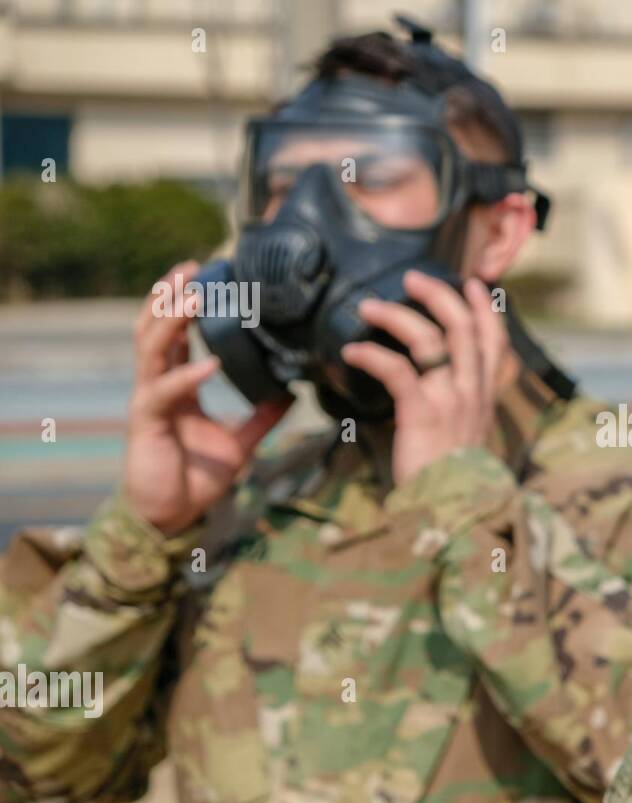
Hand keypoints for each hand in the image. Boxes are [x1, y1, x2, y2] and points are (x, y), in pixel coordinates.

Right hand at [123, 262, 292, 535]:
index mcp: (178, 385)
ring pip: (152, 349)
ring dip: (172, 321)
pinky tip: (210, 365)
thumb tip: (292, 393)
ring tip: (193, 296)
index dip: (186, 303)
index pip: (178, 334)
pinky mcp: (147, 422)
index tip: (206, 272)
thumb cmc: (197, 477)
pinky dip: (187, 376)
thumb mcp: (240, 442)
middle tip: (192, 266)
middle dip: (171, 296)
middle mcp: (158, 385)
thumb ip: (262, 416)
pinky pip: (165, 392)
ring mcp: (148, 401)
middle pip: (157, 329)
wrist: (172, 515)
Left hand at [340, 271, 508, 484]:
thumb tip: (435, 393)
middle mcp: (472, 392)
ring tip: (368, 307)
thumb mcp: (466, 439)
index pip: (494, 341)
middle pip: (463, 327)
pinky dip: (372, 355)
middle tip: (413, 278)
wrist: (454, 513)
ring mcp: (450, 400)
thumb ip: (459, 412)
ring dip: (397, 315)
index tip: (473, 284)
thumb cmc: (453, 479)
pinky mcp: (422, 413)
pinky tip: (352, 352)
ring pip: (430, 339)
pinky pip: (398, 370)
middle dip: (439, 295)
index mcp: (484, 397)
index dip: (485, 309)